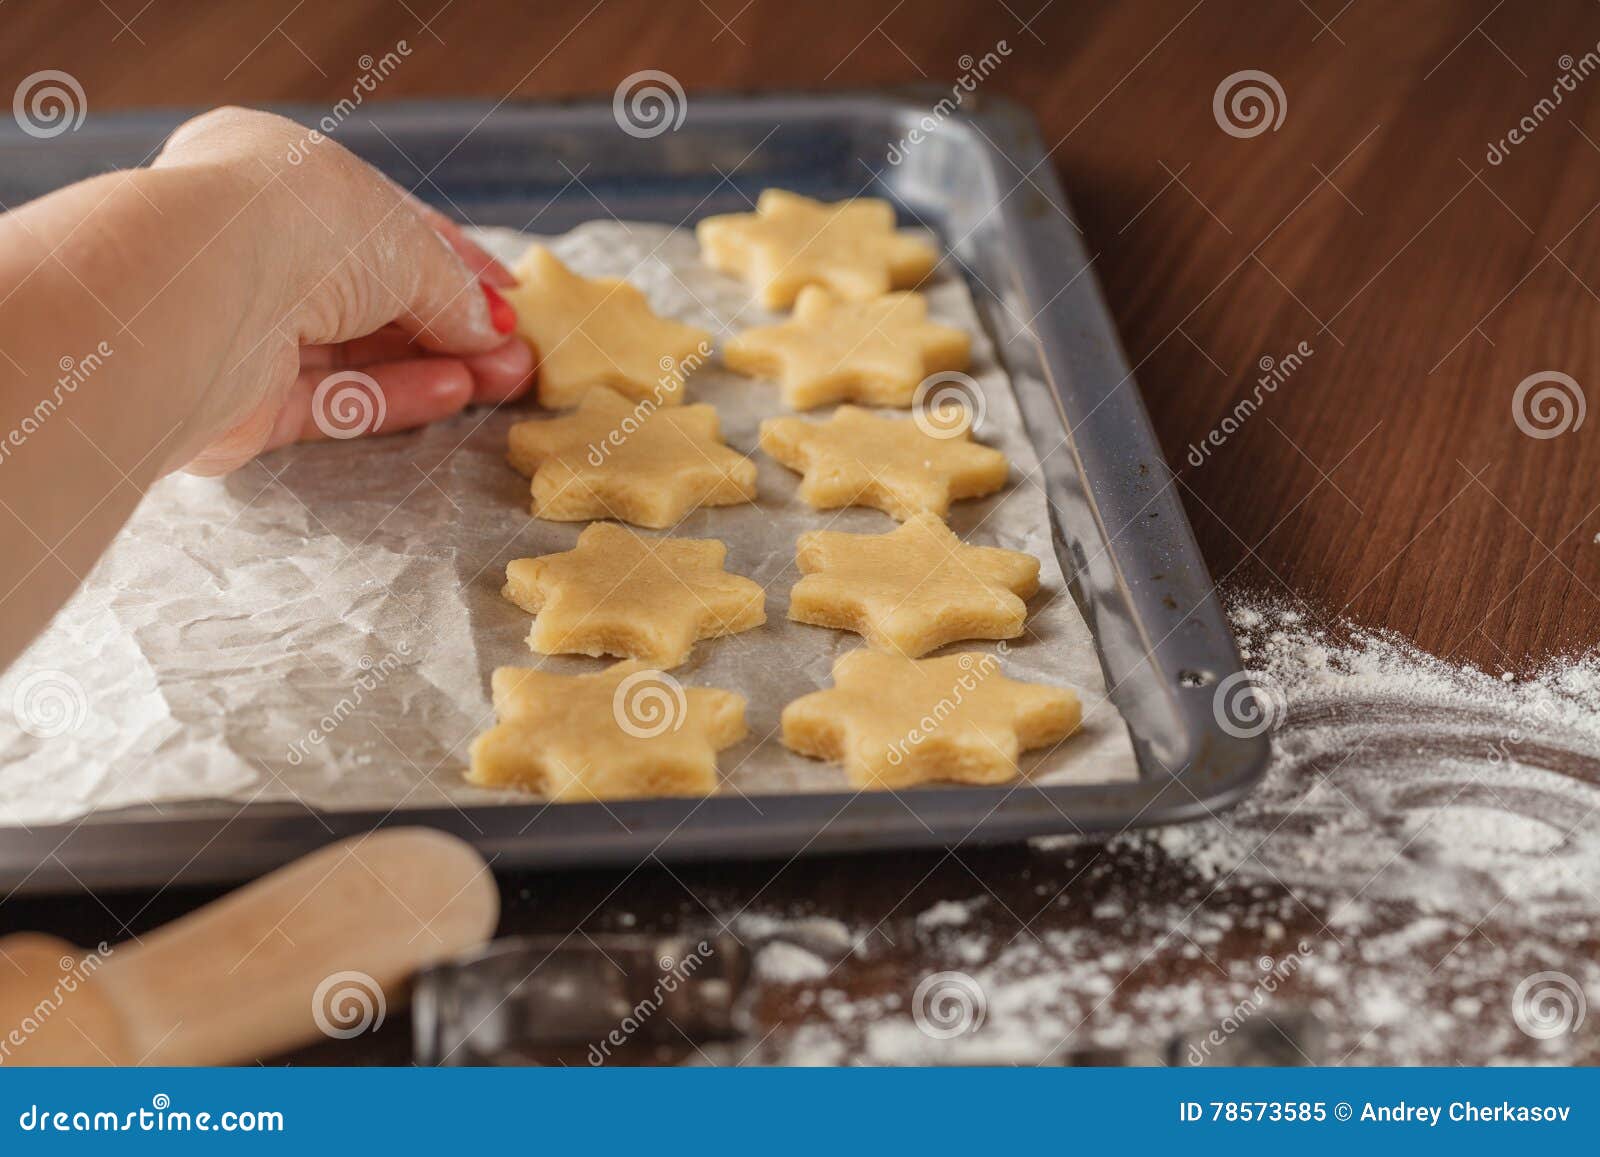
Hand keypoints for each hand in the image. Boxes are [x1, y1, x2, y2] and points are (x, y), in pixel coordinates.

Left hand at [151, 108, 533, 474]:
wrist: (198, 298)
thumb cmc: (299, 229)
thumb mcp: (406, 244)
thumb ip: (451, 288)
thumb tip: (490, 329)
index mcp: (276, 172)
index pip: (382, 222)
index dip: (454, 260)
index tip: (509, 297)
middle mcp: (250, 242)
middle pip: (371, 294)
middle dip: (453, 324)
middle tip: (517, 353)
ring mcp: (241, 323)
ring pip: (355, 351)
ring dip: (435, 363)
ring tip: (505, 381)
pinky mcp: (238, 399)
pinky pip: (329, 399)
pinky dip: (391, 397)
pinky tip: (452, 394)